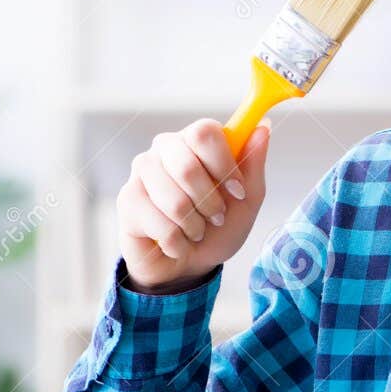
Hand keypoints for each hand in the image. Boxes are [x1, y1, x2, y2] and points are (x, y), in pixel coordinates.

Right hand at [117, 119, 270, 292]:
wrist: (189, 264)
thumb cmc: (218, 226)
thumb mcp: (247, 199)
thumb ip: (253, 163)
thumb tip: (263, 127)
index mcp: (195, 141)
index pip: (205, 132)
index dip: (224, 164)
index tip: (237, 191)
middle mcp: (165, 148)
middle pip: (187, 166)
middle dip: (210, 202)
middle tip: (217, 217)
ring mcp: (142, 172)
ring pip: (174, 200)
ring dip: (194, 226)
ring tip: (196, 231)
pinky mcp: (127, 200)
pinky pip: (158, 223)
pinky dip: (177, 242)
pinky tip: (176, 242)